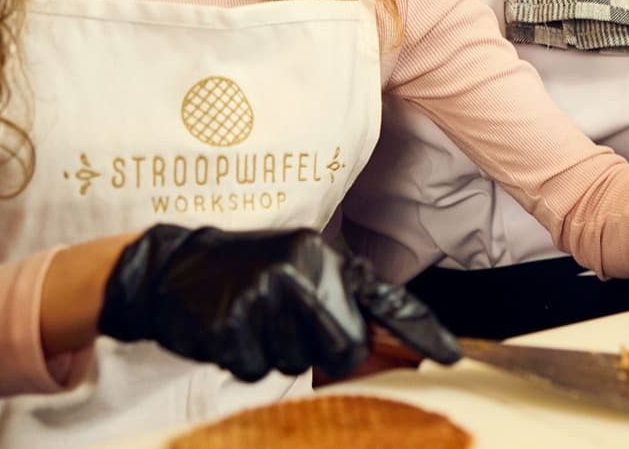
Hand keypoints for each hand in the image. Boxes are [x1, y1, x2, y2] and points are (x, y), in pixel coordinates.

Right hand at [98, 225, 460, 381]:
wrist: (174, 268)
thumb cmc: (247, 275)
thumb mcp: (299, 275)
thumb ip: (342, 306)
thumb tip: (386, 350)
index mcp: (324, 258)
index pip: (384, 299)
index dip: (422, 330)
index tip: (454, 356)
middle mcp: (303, 274)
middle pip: (344, 347)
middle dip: (322, 350)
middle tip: (287, 325)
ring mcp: (267, 298)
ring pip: (297, 362)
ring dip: (276, 352)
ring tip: (254, 318)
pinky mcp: (233, 325)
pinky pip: (256, 370)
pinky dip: (243, 360)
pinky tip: (231, 329)